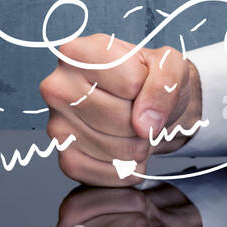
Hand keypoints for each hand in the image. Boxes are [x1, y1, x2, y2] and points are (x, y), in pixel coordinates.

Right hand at [39, 35, 202, 185]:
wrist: (148, 107)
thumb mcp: (170, 65)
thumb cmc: (152, 80)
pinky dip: (126, 167)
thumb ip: (164, 84)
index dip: (149, 87)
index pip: (131, 83)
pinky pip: (104, 173)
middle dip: (144, 121)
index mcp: (79, 53)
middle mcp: (57, 87)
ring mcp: (55, 124)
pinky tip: (126, 148)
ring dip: (139, 145)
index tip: (142, 81)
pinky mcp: (64, 158)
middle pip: (122, 119)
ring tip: (135, 128)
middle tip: (141, 110)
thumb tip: (143, 125)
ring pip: (116, 148)